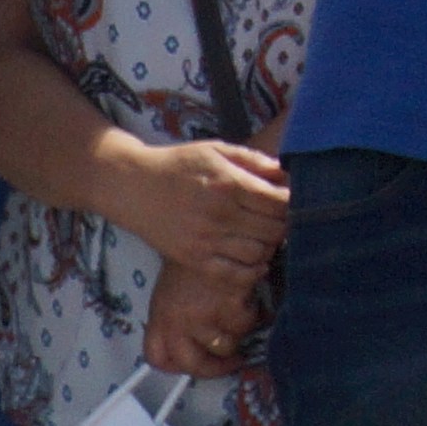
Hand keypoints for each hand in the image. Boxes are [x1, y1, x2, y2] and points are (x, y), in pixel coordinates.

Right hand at [116, 136, 289, 279]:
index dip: (293, 202)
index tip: (292, 200)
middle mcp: (219, 214)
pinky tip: (255, 261)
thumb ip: (252, 160)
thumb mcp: (215, 150)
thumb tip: (286, 173)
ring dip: (269, 247)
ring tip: (265, 237)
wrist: (132, 186)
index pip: (279, 201)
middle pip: (274, 228)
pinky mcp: (193, 258)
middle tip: (281, 220)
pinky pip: (233, 274)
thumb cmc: (178, 165)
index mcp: (229, 183)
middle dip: (285, 224)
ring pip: (258, 253)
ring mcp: (206, 239)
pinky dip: (251, 272)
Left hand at [139, 251, 269, 375]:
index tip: (191, 366)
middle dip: (216, 369)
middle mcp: (178, 320)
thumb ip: (175, 319)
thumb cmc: (193, 259)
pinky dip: (253, 314)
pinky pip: (246, 325)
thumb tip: (192, 343)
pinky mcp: (230, 306)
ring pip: (226, 346)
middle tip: (230, 362)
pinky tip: (248, 298)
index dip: (175, 368)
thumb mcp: (171, 290)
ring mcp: (204, 316)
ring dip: (236, 334)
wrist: (212, 231)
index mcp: (160, 316)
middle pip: (194, 365)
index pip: (157, 358)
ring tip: (238, 315)